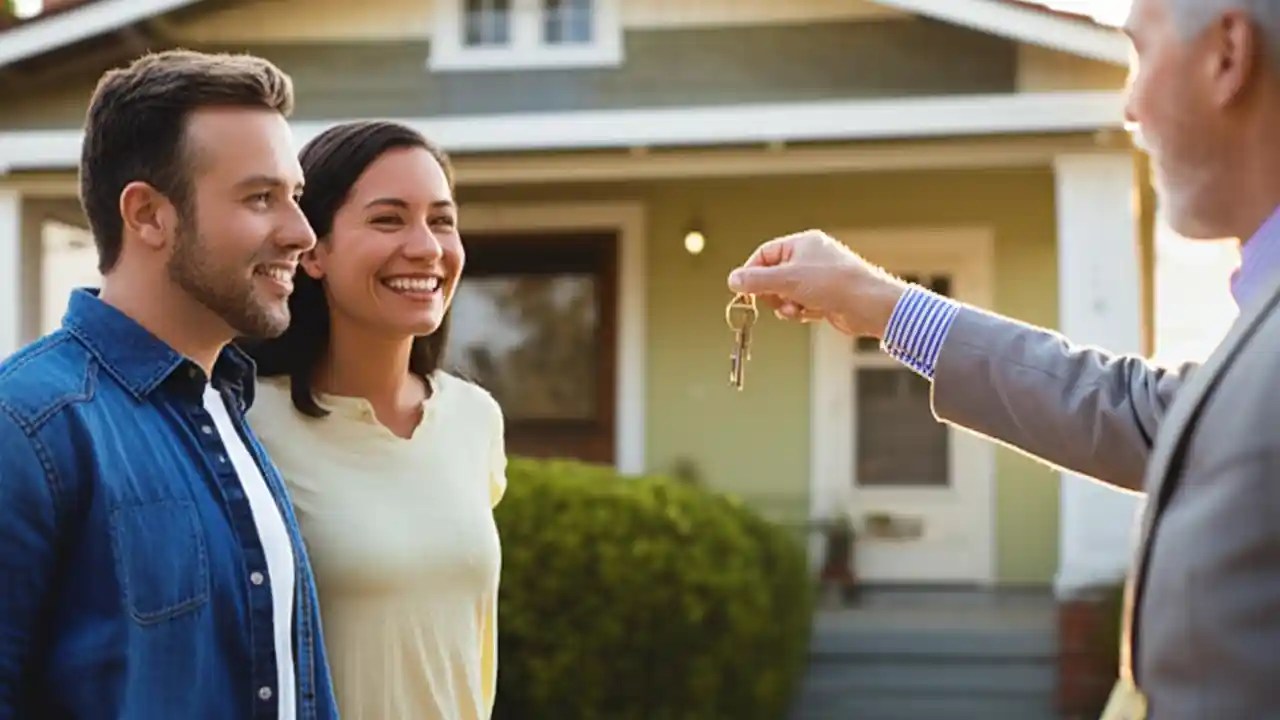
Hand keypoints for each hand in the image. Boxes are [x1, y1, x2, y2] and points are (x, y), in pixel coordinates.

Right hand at [726, 230, 906, 337]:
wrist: (869, 306)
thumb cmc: (832, 284)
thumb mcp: (787, 280)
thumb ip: (757, 280)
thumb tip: (732, 279)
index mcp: (802, 243)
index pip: (765, 253)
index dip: (752, 272)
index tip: (743, 290)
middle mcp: (810, 258)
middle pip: (773, 275)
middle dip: (771, 292)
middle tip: (773, 300)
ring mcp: (818, 279)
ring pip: (785, 293)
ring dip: (785, 304)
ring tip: (794, 309)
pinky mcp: (824, 297)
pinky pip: (799, 304)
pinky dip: (798, 311)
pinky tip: (806, 314)